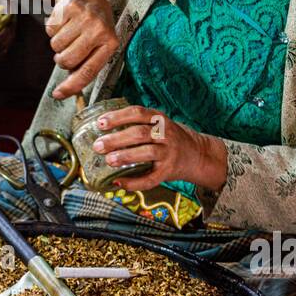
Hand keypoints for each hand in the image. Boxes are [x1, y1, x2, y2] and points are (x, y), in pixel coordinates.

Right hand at [47, 0, 119, 99]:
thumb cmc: (92, 26)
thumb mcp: (98, 45)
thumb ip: (84, 67)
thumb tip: (62, 93)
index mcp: (111, 43)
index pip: (88, 71)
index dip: (71, 86)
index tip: (57, 95)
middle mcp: (100, 29)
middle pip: (67, 60)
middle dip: (62, 59)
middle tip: (69, 49)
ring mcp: (85, 17)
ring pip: (56, 46)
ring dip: (58, 44)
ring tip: (69, 32)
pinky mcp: (70, 7)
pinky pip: (50, 30)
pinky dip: (53, 29)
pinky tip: (64, 21)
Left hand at [91, 104, 227, 191]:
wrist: (197, 154)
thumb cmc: (168, 138)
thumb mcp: (158, 124)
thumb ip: (137, 123)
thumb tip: (101, 128)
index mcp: (159, 119)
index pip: (137, 113)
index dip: (118, 117)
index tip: (100, 123)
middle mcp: (165, 134)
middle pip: (139, 133)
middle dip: (116, 139)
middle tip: (98, 145)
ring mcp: (168, 153)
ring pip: (146, 153)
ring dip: (125, 156)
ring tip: (108, 160)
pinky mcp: (168, 171)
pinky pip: (150, 179)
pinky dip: (134, 182)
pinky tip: (119, 182)